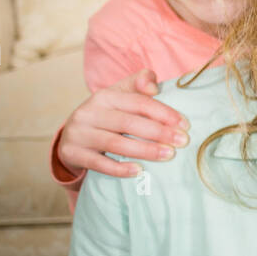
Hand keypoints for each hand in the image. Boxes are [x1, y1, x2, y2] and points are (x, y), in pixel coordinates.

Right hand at [56, 69, 189, 178]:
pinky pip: (98, 163)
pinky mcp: (72, 153)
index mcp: (105, 96)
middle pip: (128, 123)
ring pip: (115, 143)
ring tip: (168, 155)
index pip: (138, 102)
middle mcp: (89, 112)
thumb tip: (153, 87)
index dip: (163, 113)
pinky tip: (139, 171)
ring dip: (145, 150)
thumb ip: (139, 84)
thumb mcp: (121, 95)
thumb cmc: (107, 115)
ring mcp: (79, 133)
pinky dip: (120, 168)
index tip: (184, 125)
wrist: (72, 137)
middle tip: (182, 142)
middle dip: (158, 133)